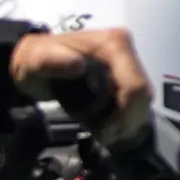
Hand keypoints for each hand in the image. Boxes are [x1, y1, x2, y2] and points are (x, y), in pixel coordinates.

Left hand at [11, 27, 150, 145]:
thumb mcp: (36, 61)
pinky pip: (138, 102)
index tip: (103, 131)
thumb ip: (53, 62)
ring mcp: (130, 63)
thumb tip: (79, 66)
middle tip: (104, 135)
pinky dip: (127, 119)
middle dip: (127, 120)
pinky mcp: (127, 75)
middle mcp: (127, 50)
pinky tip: (110, 126)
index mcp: (113, 44)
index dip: (123, 114)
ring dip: (128, 122)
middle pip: (143, 95)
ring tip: (105, 132)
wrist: (35, 59)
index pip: (134, 86)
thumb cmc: (35, 61)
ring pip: (144, 101)